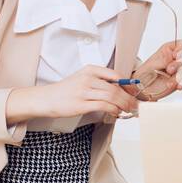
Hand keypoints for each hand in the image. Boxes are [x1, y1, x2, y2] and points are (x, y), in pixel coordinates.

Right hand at [22, 65, 139, 120]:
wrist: (47, 98)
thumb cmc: (66, 90)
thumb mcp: (82, 78)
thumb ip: (99, 81)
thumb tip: (120, 90)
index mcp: (90, 70)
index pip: (115, 75)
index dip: (127, 85)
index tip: (134, 92)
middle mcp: (88, 78)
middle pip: (115, 88)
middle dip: (128, 98)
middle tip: (134, 105)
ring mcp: (84, 91)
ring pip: (111, 97)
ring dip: (123, 105)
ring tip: (128, 110)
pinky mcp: (81, 104)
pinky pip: (103, 106)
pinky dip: (113, 110)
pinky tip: (116, 113)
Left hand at [123, 39, 181, 101]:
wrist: (143, 87)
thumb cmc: (145, 72)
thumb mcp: (152, 64)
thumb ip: (163, 60)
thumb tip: (171, 57)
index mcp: (168, 50)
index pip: (180, 45)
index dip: (180, 49)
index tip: (175, 55)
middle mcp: (174, 59)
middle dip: (177, 64)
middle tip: (169, 70)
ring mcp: (178, 70)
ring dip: (178, 75)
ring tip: (169, 82)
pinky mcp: (179, 80)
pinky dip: (181, 83)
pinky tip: (177, 86)